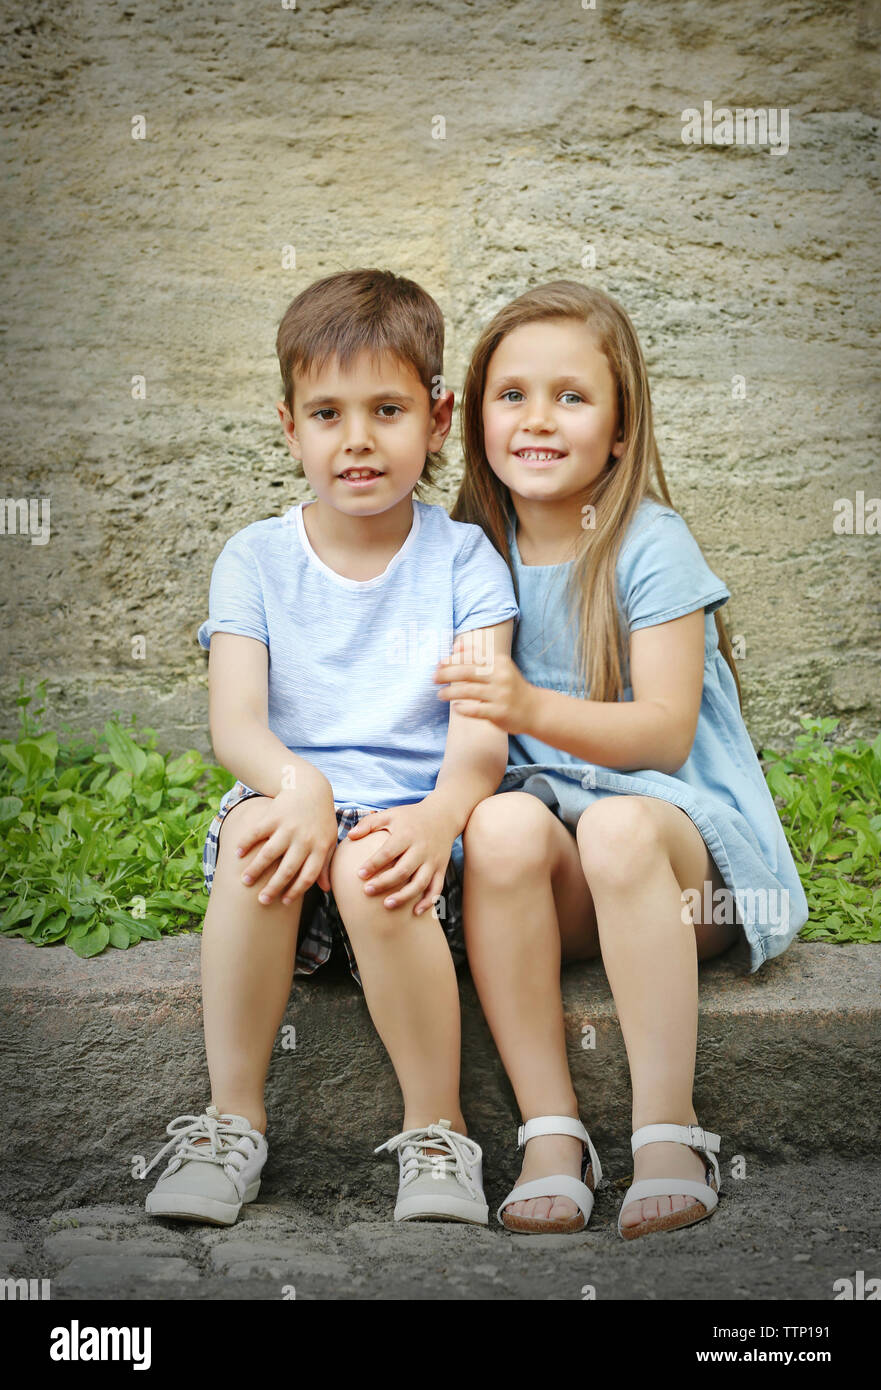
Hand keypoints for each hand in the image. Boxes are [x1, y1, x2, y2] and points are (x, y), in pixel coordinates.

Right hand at [235, 786, 337, 906]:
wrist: (310, 788)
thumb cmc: (320, 819)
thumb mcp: (329, 840)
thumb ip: (326, 863)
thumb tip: (325, 889)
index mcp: (319, 847)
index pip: (308, 876)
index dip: (295, 891)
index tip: (283, 902)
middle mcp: (304, 839)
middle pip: (287, 870)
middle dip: (273, 887)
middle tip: (261, 900)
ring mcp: (288, 827)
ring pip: (269, 854)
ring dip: (255, 869)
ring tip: (245, 881)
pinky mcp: (273, 816)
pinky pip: (256, 833)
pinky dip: (246, 843)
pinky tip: (237, 854)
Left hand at [345, 799, 457, 916]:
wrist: (443, 815)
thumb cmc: (411, 817)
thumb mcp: (390, 814)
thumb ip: (369, 823)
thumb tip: (349, 836)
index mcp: (407, 834)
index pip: (388, 852)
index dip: (374, 864)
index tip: (359, 874)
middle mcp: (421, 848)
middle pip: (403, 870)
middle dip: (385, 883)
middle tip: (367, 891)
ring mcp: (432, 860)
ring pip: (420, 882)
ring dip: (405, 896)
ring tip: (387, 905)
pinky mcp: (441, 868)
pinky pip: (437, 888)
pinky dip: (428, 902)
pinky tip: (415, 912)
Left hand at [434, 636, 536, 734]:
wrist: (534, 709)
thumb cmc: (510, 686)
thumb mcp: (498, 667)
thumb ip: (477, 656)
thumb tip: (456, 645)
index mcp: (499, 662)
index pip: (471, 657)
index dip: (452, 659)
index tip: (438, 663)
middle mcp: (501, 676)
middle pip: (467, 672)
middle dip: (447, 674)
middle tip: (433, 678)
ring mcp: (501, 695)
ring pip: (469, 691)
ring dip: (450, 692)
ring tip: (439, 694)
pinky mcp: (500, 712)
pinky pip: (476, 710)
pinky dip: (463, 708)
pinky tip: (455, 707)